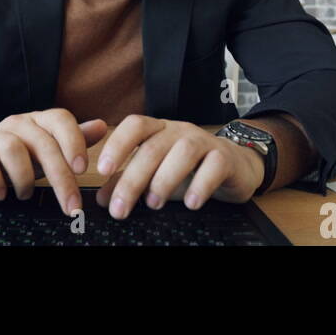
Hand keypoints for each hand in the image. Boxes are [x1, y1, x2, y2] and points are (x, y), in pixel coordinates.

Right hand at [0, 108, 107, 215]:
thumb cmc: (18, 155)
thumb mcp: (48, 149)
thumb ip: (75, 138)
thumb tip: (102, 126)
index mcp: (39, 121)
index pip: (60, 120)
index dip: (74, 141)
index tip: (84, 169)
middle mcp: (18, 124)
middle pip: (43, 144)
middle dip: (60, 178)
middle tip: (71, 206)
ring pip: (13, 150)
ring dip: (24, 179)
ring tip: (26, 195)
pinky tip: (2, 194)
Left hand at [95, 115, 264, 219]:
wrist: (235, 166)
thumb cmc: (189, 169)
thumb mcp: (154, 174)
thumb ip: (127, 181)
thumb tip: (101, 199)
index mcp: (157, 130)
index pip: (134, 126)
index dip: (117, 145)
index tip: (102, 170)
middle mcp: (178, 131)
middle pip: (152, 148)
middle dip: (133, 179)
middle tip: (120, 209)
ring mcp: (203, 142)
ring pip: (182, 152)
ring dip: (164, 180)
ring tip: (153, 204)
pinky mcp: (225, 158)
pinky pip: (214, 166)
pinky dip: (200, 185)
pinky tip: (190, 203)